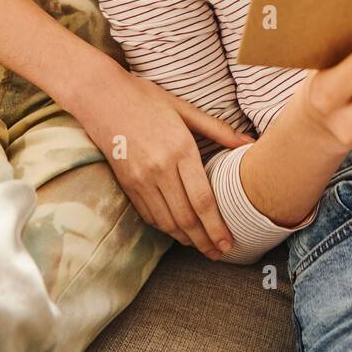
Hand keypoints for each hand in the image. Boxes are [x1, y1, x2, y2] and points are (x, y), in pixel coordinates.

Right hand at [71, 60, 254, 258]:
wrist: (102, 98)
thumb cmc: (147, 99)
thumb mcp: (185, 109)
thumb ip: (218, 129)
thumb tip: (249, 143)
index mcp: (179, 149)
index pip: (202, 200)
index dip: (217, 227)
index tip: (229, 243)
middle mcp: (159, 169)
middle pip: (186, 218)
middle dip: (205, 241)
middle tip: (220, 253)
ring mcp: (140, 180)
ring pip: (166, 222)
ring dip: (186, 239)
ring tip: (202, 247)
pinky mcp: (126, 185)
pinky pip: (149, 215)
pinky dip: (166, 228)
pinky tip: (178, 231)